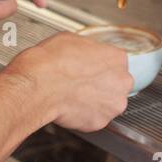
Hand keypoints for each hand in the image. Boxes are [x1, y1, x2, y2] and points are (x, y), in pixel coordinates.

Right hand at [8, 32, 130, 131]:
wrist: (39, 85)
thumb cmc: (52, 62)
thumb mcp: (72, 39)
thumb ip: (88, 49)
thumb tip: (85, 53)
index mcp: (117, 58)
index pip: (115, 62)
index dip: (99, 65)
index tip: (89, 69)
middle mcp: (121, 81)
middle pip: (116, 83)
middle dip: (101, 84)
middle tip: (81, 82)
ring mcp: (113, 104)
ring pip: (107, 103)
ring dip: (95, 101)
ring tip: (75, 95)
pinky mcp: (100, 122)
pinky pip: (95, 118)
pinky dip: (85, 114)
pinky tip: (71, 106)